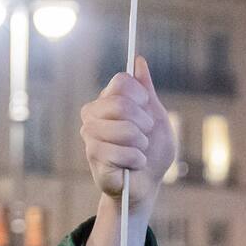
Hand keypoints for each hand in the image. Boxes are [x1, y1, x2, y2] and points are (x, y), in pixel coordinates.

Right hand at [79, 56, 174, 205]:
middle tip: (145, 137)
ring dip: (141, 144)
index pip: (121, 82)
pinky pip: (121, 152)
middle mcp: (92, 115)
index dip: (140, 96)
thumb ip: (146, 90)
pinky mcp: (93, 157)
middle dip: (143, 123)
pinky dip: (137, 159)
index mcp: (107, 101)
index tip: (147, 111)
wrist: (147, 185)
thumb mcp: (156, 117)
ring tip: (139, 152)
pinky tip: (133, 165)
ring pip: (123, 129)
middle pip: (121, 104)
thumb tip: (138, 60)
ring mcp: (90, 135)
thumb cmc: (151, 151)